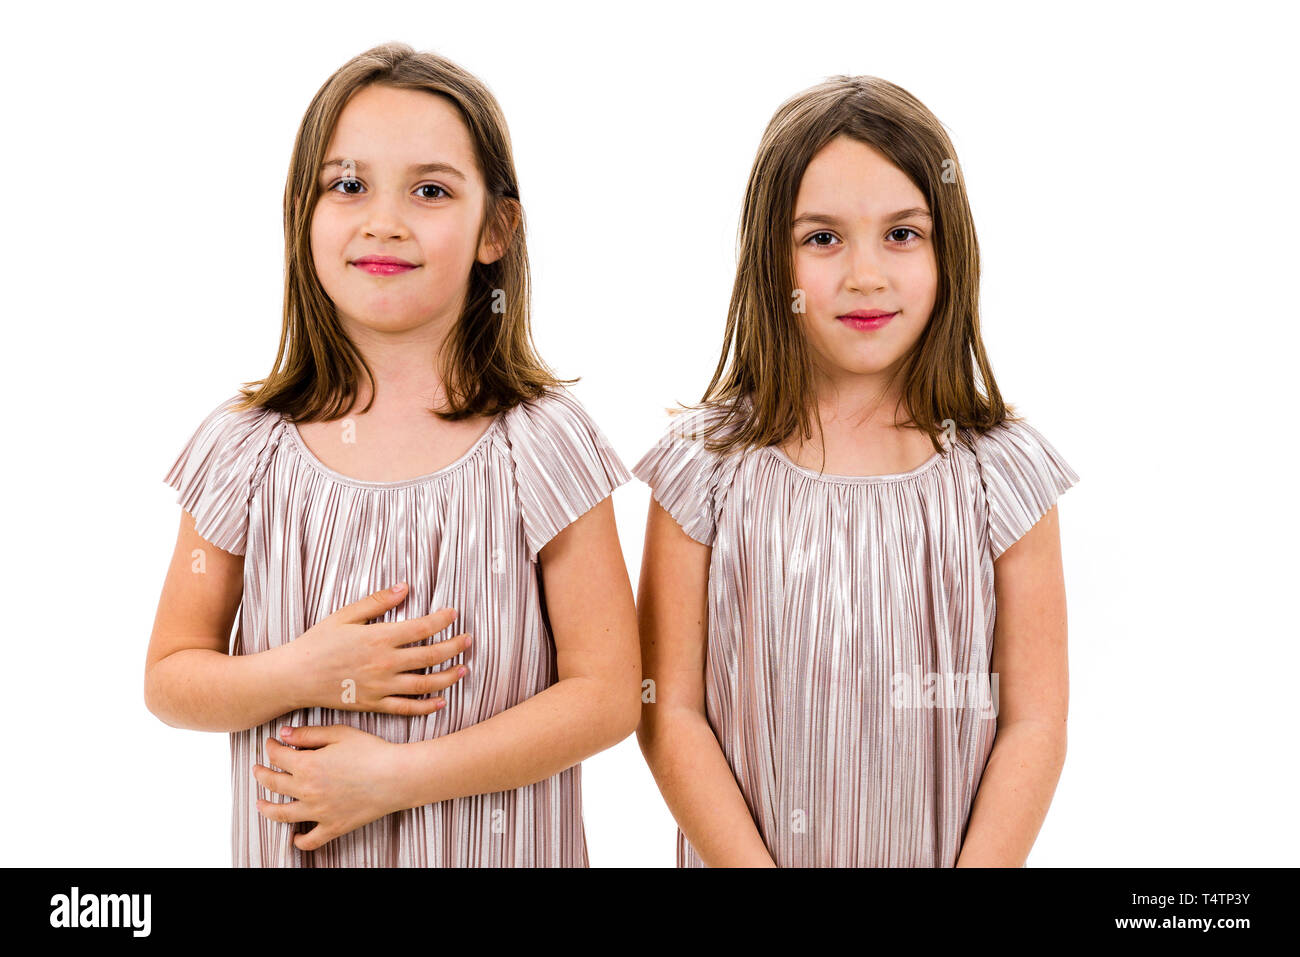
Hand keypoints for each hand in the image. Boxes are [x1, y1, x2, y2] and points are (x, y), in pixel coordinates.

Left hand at [254, 724, 406, 851]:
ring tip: (260, 804)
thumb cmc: (371, 751)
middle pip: (273, 784)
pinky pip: (309, 840)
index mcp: (306, 765)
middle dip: (261, 774)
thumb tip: (282, 735)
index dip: (271, 747)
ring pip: (281, 815)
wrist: (396, 777)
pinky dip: (298, 841)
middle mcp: (306, 791)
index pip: (277, 756)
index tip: (271, 743)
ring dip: (266, 808)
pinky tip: (294, 836)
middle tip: (258, 769)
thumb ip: (308, 734)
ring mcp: (318, 812)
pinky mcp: (332, 827)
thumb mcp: (339, 733)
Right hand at [289, 583, 471, 714]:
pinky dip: (427, 707)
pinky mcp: (374, 705)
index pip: (422, 628)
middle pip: (431, 656)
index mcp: (379, 638)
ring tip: (463, 669)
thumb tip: (405, 587)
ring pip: (425, 685)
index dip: (443, 620)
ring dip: (448, 677)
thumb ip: (378, 602)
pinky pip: (407, 709)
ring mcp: (381, 687)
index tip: (453, 613)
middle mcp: (385, 664)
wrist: (295, 677)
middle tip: (468, 640)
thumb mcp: (346, 615)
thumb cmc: (318, 642)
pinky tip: (441, 701)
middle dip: (455, 647)